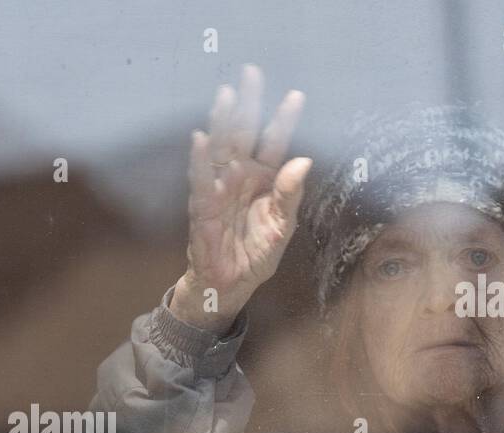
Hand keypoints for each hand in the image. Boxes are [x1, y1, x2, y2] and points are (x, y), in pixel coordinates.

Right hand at [169, 63, 312, 332]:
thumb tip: (304, 162)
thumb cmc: (254, 255)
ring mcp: (219, 190)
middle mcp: (240, 178)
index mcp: (263, 180)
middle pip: (243, 135)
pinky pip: (200, 181)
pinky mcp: (202, 208)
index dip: (283, 120)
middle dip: (248, 105)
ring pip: (220, 150)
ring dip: (221, 123)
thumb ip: (290, 196)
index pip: (274, 143)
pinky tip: (201, 139)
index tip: (295, 96)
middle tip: (250, 74)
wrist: (228, 286)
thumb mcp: (282, 228)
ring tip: (225, 95)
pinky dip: (199, 161)